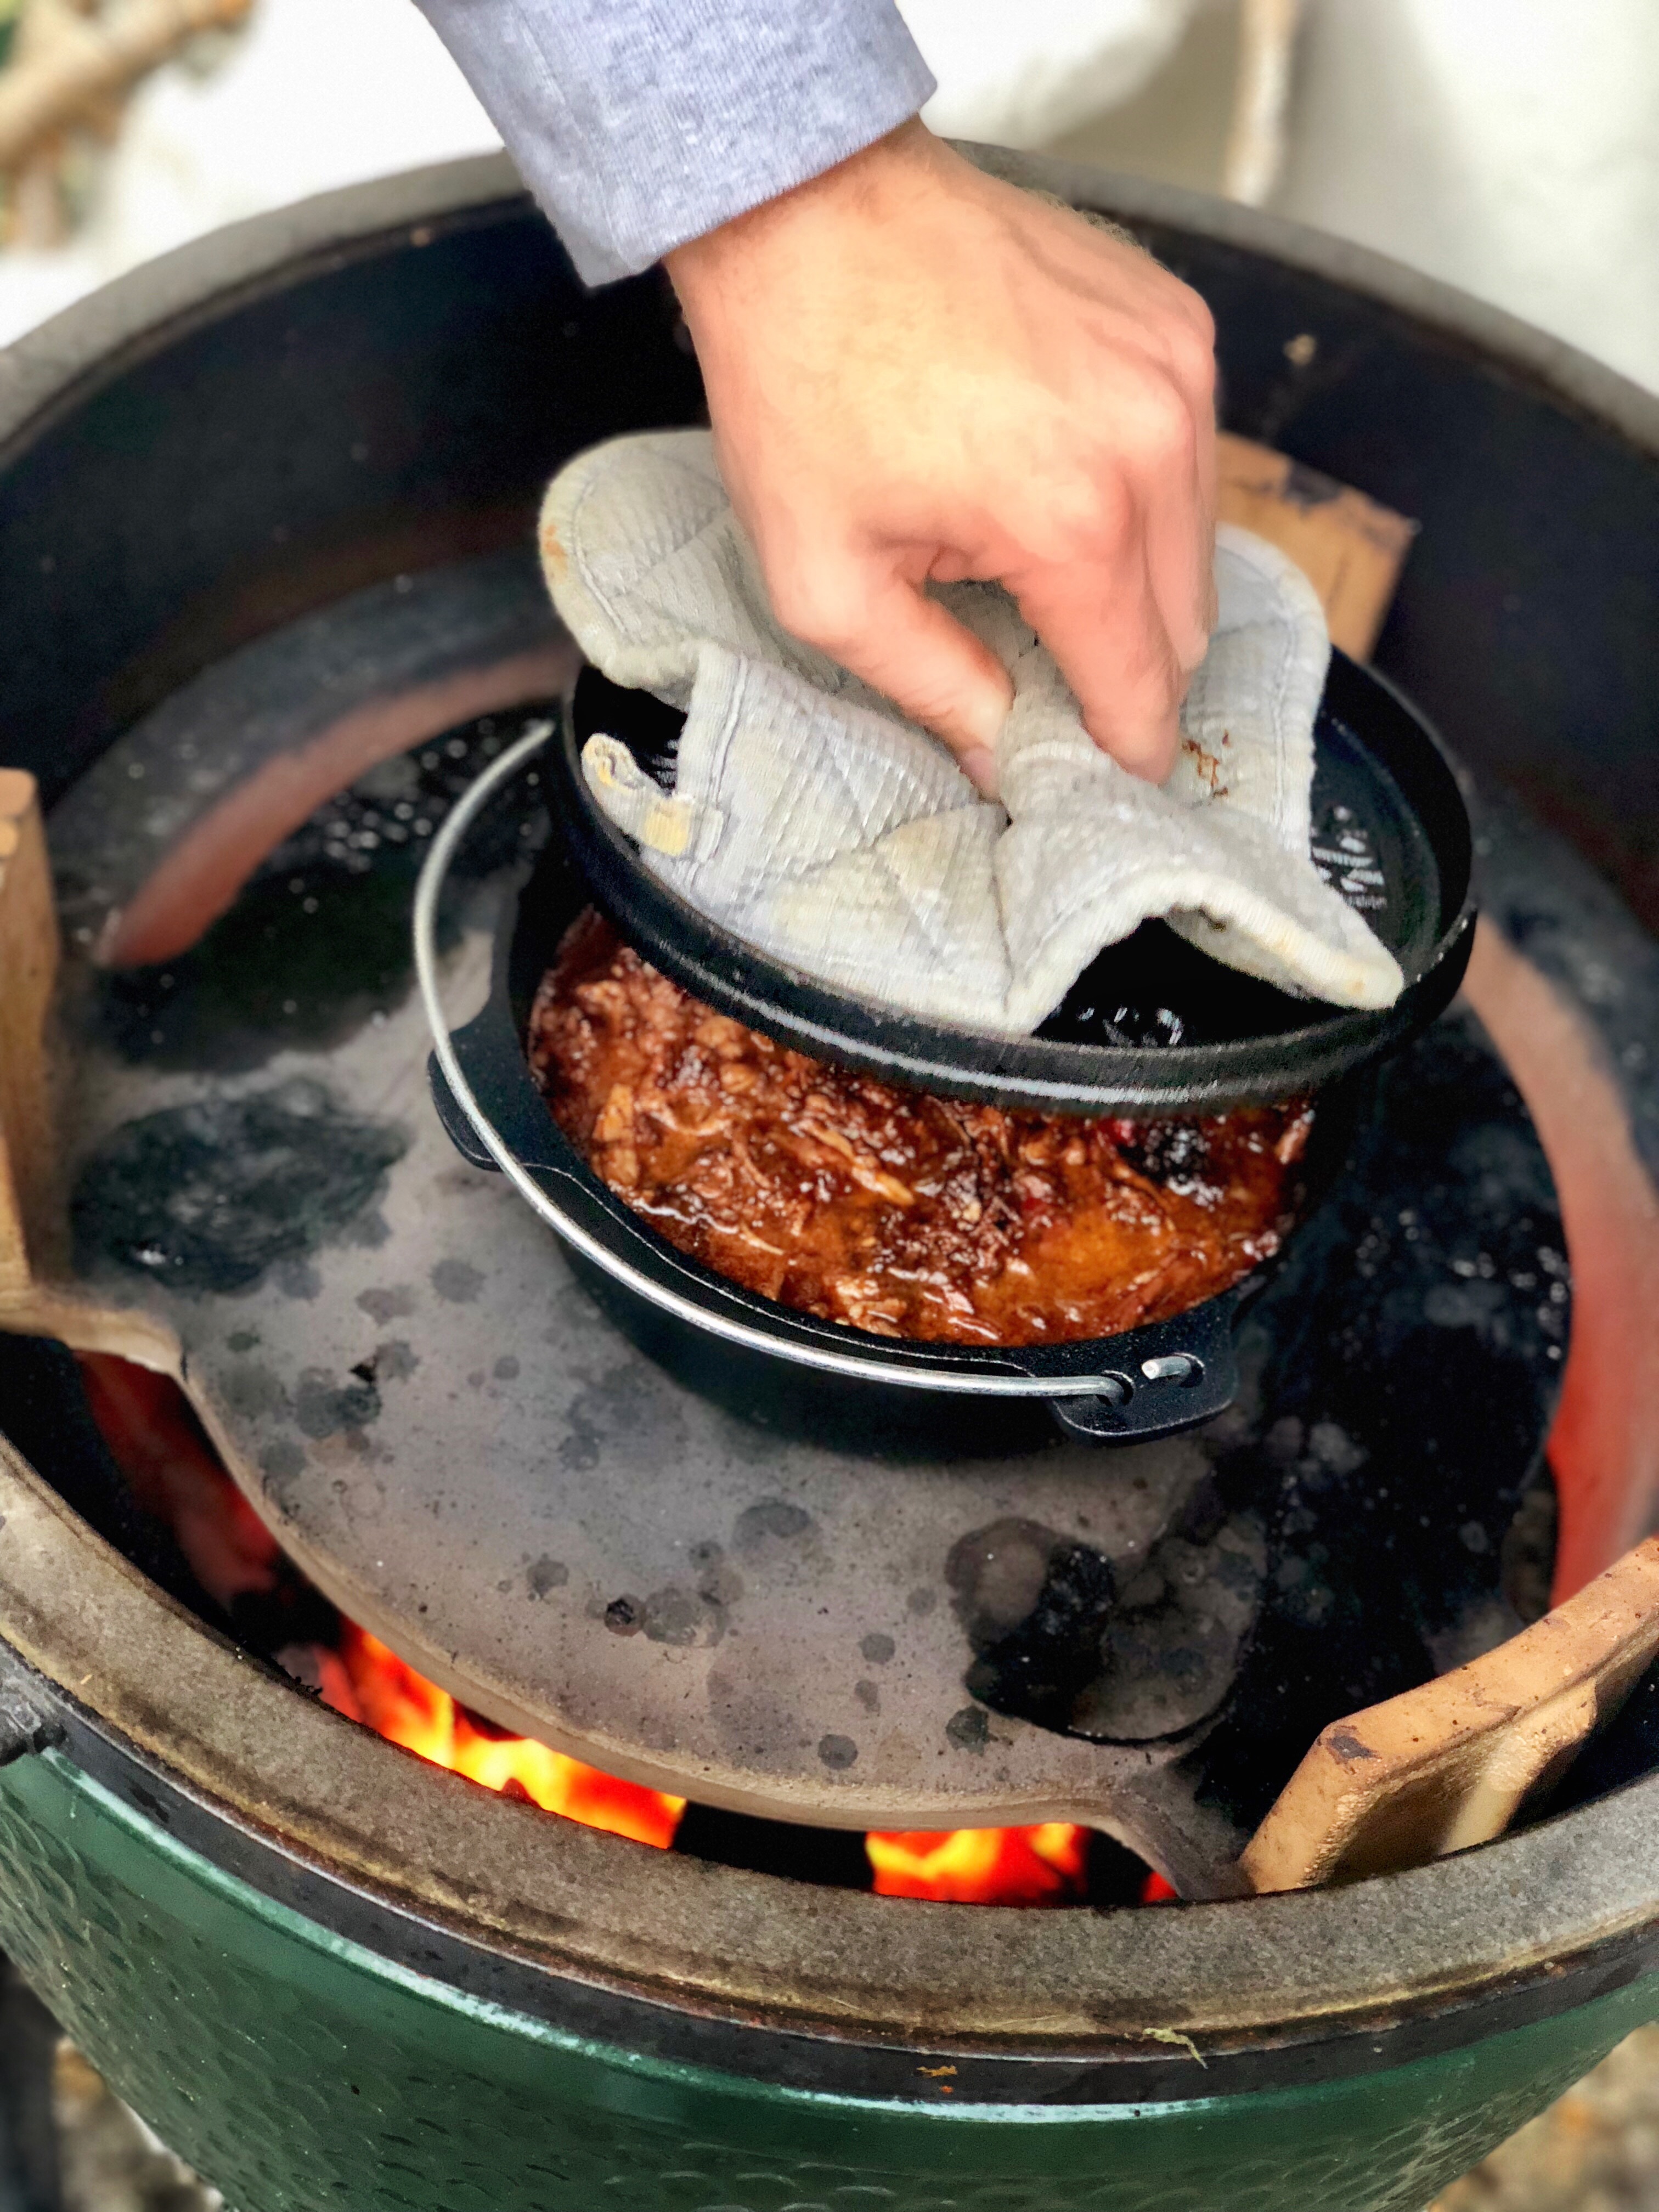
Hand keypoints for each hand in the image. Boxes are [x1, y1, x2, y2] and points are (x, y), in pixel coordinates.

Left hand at [665, 122, 1217, 792]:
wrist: (807, 214)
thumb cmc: (802, 387)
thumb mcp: (827, 583)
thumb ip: (931, 689)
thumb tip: (996, 760)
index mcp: (1075, 523)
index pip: (1141, 684)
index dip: (1122, 747)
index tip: (1102, 777)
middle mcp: (1153, 443)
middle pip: (1185, 623)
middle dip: (1128, 669)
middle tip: (1056, 679)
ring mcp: (1177, 370)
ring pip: (1199, 543)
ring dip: (1137, 583)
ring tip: (1042, 571)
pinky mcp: (1177, 322)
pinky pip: (1189, 455)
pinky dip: (1142, 491)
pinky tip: (1058, 479)